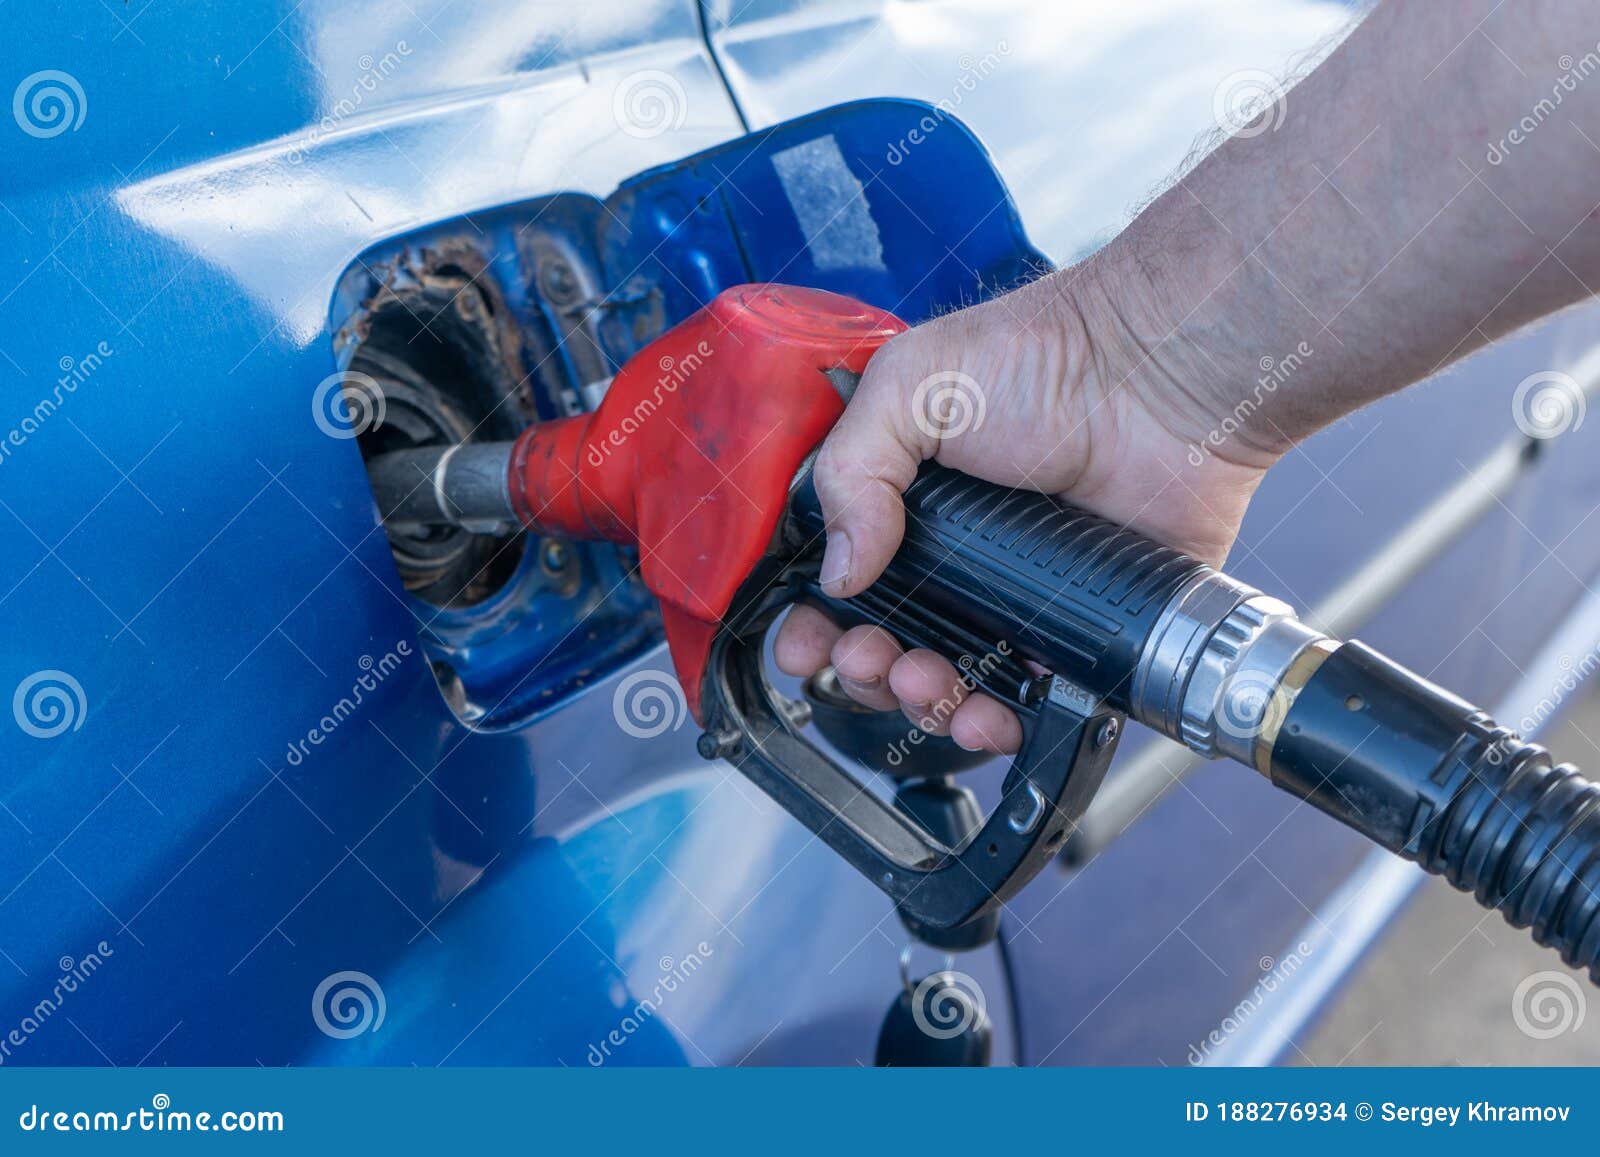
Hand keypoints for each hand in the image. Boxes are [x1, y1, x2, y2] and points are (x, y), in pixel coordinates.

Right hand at [773, 262, 1274, 753]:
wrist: (1156, 379)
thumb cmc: (1042, 358)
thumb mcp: (910, 386)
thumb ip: (851, 472)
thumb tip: (835, 573)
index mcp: (901, 501)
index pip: (834, 582)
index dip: (812, 622)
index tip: (802, 645)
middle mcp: (951, 556)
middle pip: (883, 646)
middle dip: (863, 669)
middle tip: (868, 657)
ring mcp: (1011, 598)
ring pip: (946, 684)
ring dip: (921, 702)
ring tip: (926, 681)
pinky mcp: (1075, 630)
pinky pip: (1027, 703)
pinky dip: (997, 725)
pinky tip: (985, 714)